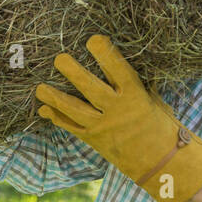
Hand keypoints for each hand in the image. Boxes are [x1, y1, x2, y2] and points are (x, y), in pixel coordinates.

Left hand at [34, 34, 201, 201]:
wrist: (161, 162)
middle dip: (73, 73)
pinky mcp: (94, 140)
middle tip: (59, 58)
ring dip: (55, 98)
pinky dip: (58, 118)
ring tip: (40, 88)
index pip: (119, 71)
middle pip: (91, 89)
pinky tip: (45, 109)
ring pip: (74, 110)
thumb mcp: (155, 101)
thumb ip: (138, 83)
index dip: (106, 55)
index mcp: (136, 97)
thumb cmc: (161, 125)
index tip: (94, 39)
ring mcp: (104, 127)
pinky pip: (72, 127)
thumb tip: (122, 61)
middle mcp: (117, 112)